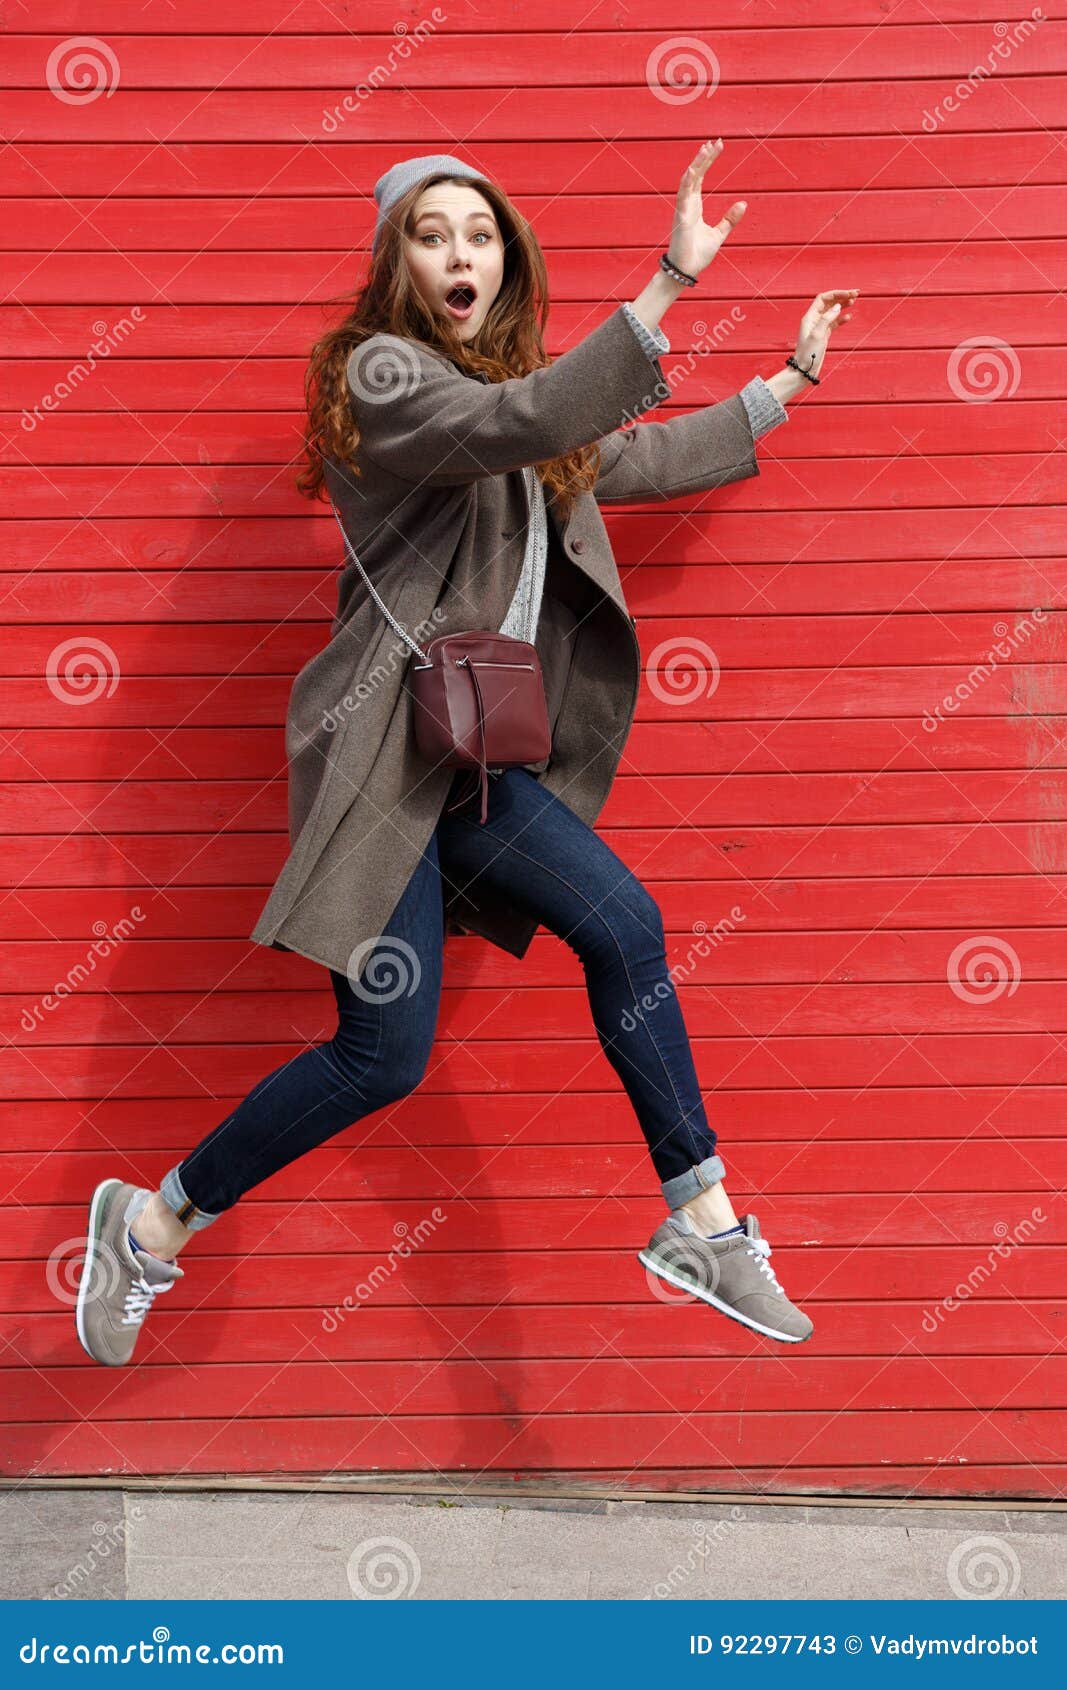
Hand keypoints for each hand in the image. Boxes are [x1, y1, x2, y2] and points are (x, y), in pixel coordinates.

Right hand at [667, 138, 745, 279]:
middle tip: (715, 141)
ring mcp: (683, 209)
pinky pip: (683, 195)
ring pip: (689, 180)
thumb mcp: (719, 234)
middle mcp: (687, 204)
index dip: (708, 161)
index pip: (700, 178)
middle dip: (704, 157)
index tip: (717, 147)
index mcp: (695, 206)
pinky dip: (688, 181)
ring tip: (706, 148)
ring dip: (697, 164)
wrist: (687, 271)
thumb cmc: (698, 254)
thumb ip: (729, 219)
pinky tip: (695, 168)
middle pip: (695, 174)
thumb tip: (743, 203)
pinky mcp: (681, 217)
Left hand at [792, 289, 859, 378]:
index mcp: (810, 317)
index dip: (836, 294)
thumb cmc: (808, 354)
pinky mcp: (824, 335)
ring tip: (854, 301)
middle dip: (842, 297)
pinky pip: (834, 323)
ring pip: (832, 312)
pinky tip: (849, 317)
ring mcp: (819, 327)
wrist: (803, 371)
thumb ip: (827, 319)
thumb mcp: (817, 335)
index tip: (849, 294)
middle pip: (829, 303)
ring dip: (843, 305)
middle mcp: (814, 320)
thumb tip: (837, 306)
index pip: (823, 298)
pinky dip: (841, 319)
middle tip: (856, 293)